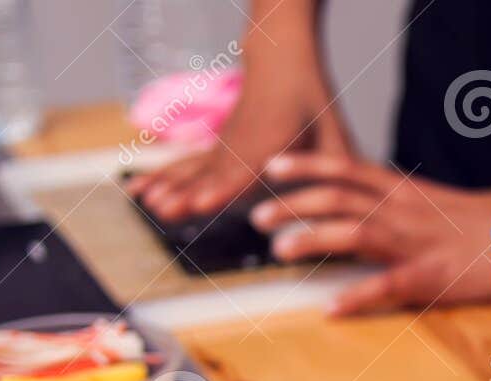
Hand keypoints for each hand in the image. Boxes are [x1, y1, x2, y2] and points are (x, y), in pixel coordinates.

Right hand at [126, 74, 348, 220]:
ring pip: (190, 169)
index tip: (202, 204)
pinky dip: (159, 176)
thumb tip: (355, 206)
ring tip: (146, 204)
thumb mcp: (334, 135)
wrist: (281, 58)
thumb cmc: (312, 101)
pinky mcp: (215, 148)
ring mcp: (224, 146)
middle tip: (165, 211)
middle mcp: (242, 146)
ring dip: (167, 186)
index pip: (243, 171)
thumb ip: (337, 171)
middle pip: (208, 174)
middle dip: (186, 194)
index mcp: (272, 144)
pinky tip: (136, 189)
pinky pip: (183, 164)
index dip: (222, 189)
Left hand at [250, 153, 490, 313]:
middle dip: (294, 205)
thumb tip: (355, 200)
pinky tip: (331, 308)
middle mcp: (402, 211)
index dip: (307, 165)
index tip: (271, 165)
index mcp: (402, 191)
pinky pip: (388, 285)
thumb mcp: (430, 203)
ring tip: (280, 250)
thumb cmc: (478, 227)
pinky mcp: (431, 277)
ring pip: (355, 232)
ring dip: (314, 239)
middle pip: (339, 197)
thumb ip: (392, 201)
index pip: (346, 168)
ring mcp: (416, 243)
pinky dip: (357, 296)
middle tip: (257, 217)